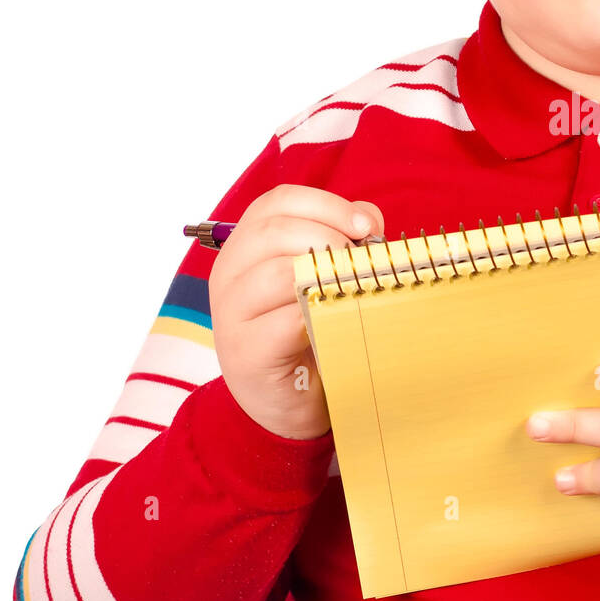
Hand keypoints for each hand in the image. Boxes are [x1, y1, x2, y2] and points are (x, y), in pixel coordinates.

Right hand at [208, 184, 383, 439]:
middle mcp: (230, 271)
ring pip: (277, 272)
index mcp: (249, 244)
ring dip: (327, 276)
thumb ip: (342, 239)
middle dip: (331, 238)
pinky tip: (341, 322)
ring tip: (357, 289)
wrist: (290, 398)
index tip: (367, 226)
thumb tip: (368, 219)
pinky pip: (284, 321)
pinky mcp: (244, 350)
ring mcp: (231, 312)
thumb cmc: (310, 328)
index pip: (279, 202)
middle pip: (275, 230)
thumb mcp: (322, 276)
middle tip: (366, 262)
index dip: (327, 205)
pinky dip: (320, 316)